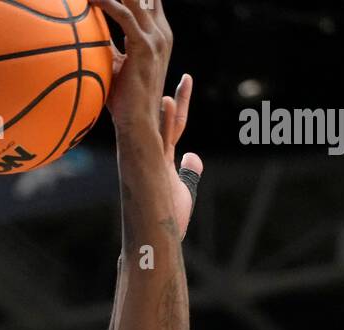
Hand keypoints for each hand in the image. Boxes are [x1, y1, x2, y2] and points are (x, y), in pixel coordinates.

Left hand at [92, 0, 171, 135]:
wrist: (138, 124)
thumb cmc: (125, 100)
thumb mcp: (116, 65)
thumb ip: (109, 45)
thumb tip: (89, 33)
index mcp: (158, 34)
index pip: (148, 0)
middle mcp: (160, 32)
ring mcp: (155, 38)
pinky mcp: (144, 47)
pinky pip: (124, 15)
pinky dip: (107, 4)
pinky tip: (91, 1)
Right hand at [160, 73, 202, 239]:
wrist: (153, 242)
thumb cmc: (167, 223)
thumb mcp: (184, 192)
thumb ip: (189, 173)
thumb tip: (194, 157)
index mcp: (160, 160)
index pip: (174, 125)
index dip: (181, 103)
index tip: (187, 79)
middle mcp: (153, 157)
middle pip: (166, 118)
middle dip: (175, 95)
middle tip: (182, 74)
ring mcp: (150, 163)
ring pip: (158, 126)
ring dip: (167, 104)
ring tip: (173, 85)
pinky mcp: (149, 169)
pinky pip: (156, 139)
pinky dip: (161, 119)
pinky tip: (167, 101)